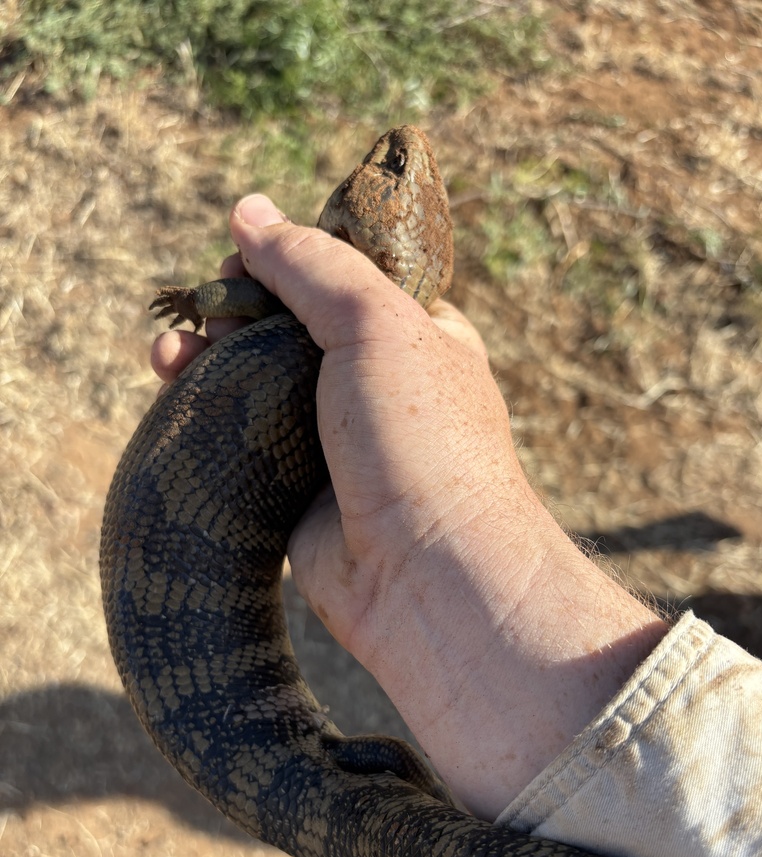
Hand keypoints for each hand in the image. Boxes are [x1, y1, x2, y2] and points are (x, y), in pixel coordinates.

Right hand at [152, 195, 666, 819]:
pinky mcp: (294, 491)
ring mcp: (332, 441)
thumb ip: (312, 266)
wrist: (427, 577)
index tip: (239, 262)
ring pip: (254, 385)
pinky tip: (174, 391)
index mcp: (413, 334)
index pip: (339, 278)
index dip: (284, 262)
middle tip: (199, 311)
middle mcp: (373, 385)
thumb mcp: (376, 325)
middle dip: (233, 313)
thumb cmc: (421, 441)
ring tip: (169, 352)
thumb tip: (250, 210)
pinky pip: (239, 441)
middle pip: (285, 329)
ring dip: (207, 360)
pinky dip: (204, 415)